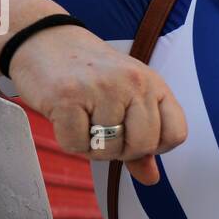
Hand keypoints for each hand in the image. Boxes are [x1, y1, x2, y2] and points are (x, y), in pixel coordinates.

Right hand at [7, 25, 187, 184]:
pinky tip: (65, 116)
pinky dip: (68, 140)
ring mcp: (101, 89)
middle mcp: (133, 83)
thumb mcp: (126, 98)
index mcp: (152, 83)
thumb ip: (142, 140)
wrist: (43, 38)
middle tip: (102, 128)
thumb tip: (152, 179)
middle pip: (142, 146)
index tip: (134, 135)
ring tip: (82, 118)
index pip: (176, 134)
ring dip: (91, 145)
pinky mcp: (67, 97)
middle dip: (120, 149)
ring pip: (108, 150)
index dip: (155, 146)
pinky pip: (76, 146)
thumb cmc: (88, 73)